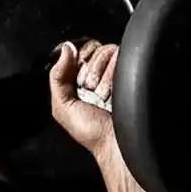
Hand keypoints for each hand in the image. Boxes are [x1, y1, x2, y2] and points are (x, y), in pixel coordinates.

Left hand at [49, 40, 121, 167]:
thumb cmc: (90, 131)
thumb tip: (66, 47)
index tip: (78, 81)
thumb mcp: (63, 107)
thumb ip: (57, 77)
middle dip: (89, 71)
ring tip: (103, 97)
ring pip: (108, 51)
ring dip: (103, 77)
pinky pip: (122, 57)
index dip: (76, 62)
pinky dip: (114, 76)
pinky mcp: (133, 72)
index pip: (77, 50)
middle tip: (90, 92)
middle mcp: (99, 72)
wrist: (116, 143)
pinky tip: (114, 94)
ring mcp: (117, 71)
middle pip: (93, 48)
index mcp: (79, 78)